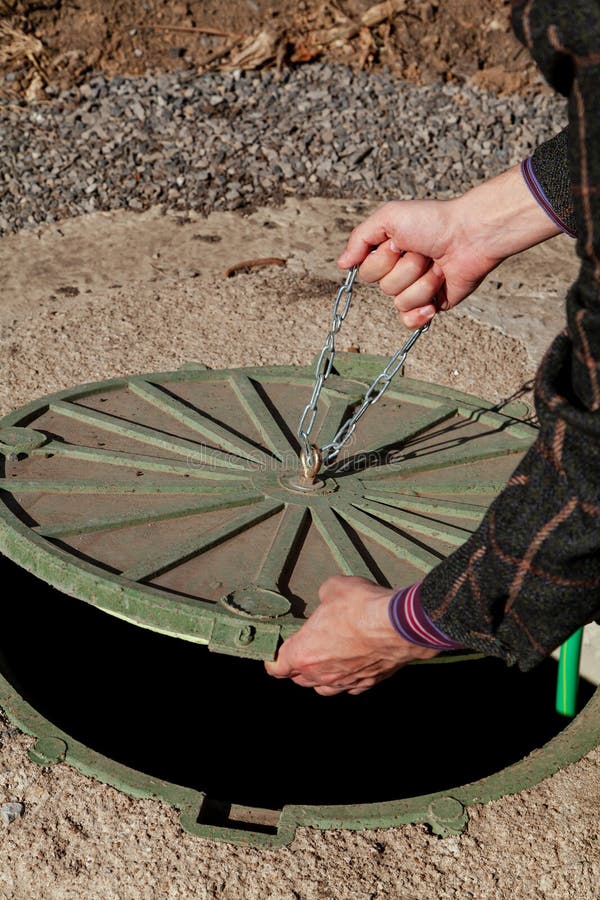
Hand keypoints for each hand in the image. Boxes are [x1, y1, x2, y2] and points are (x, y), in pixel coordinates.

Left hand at [264, 575, 437, 695]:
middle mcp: (321, 674)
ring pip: (324, 689)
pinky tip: (353, 666)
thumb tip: (327, 598)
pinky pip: (351, 687)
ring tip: (326, 661)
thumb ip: (323, 597)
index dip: (273, 660)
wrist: (399, 626)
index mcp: (303, 653)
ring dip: (321, 677)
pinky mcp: (368, 682)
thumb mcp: (333, 588)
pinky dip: (348, 679)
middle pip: (299, 679)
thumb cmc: (361, 607)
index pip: (276, 668)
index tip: (276, 652)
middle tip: (305, 648)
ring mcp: (345, 681)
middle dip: (298, 666)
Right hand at [337, 164, 561, 328]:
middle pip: (384, 288)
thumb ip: (359, 238)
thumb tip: (341, 264)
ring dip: (423, 282)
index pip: (367, 273)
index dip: (383, 260)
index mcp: (387, 253)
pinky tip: (433, 303)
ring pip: (401, 302)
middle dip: (406, 269)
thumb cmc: (433, 221)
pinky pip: (411, 321)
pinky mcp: (432, 305)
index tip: (400, 243)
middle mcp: (399, 272)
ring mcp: (416, 290)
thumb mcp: (389, 217)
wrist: (470, 235)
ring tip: (438, 265)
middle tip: (424, 252)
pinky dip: (420, 314)